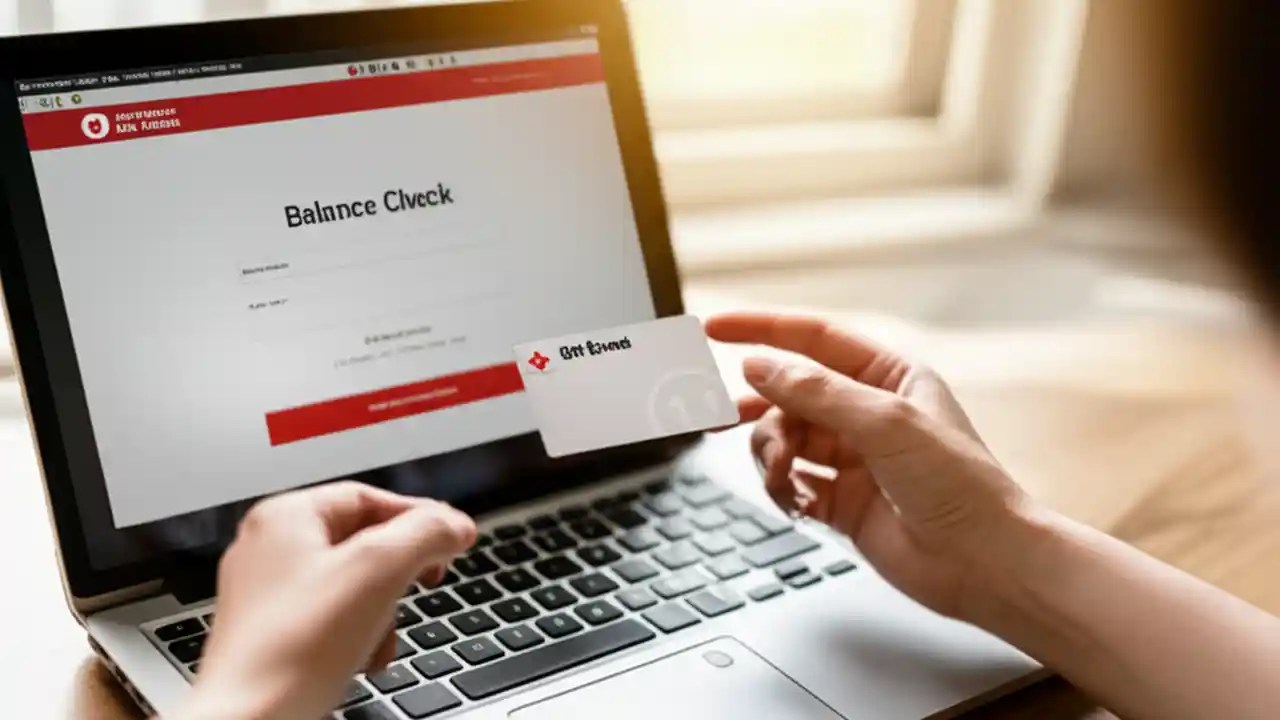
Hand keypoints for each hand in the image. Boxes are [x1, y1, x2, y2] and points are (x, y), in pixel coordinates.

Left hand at [176, 482, 475, 719]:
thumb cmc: (295, 649)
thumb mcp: (379, 570)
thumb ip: (426, 534)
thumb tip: (455, 525)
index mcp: (284, 518)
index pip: (368, 497)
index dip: (418, 516)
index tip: (451, 538)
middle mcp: (268, 550)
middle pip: (361, 541)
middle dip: (399, 569)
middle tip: (427, 581)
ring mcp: (266, 596)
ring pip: (350, 585)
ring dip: (382, 609)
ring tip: (384, 635)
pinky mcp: (272, 637)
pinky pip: (330, 621)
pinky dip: (358, 635)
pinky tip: (364, 658)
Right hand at [706, 312, 1031, 620]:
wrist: (983, 565)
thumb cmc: (961, 487)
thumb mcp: (885, 423)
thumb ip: (814, 391)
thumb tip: (759, 364)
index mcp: (888, 375)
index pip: (813, 337)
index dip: (761, 328)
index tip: (714, 326)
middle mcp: (867, 412)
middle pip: (789, 392)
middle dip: (755, 404)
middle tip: (716, 412)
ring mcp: (852, 457)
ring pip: (783, 438)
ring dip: (772, 453)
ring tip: (782, 472)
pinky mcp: (840, 501)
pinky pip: (790, 483)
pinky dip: (784, 490)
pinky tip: (801, 503)